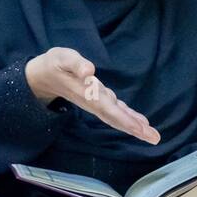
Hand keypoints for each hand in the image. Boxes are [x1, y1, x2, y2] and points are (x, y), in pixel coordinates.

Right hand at [25, 47, 159, 144]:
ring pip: (117, 117)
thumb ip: (76, 63)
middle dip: (134, 128)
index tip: (140, 128)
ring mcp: (96, 103)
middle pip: (116, 118)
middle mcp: (94, 102)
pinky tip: (141, 123)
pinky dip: (129, 118)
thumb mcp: (62, 58)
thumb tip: (89, 71)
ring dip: (135, 126)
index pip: (108, 109)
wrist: (42, 76)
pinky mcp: (98, 100)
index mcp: (88, 94)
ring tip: (151, 135)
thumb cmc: (55, 64)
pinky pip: (116, 112)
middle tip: (154, 138)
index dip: (124, 119)